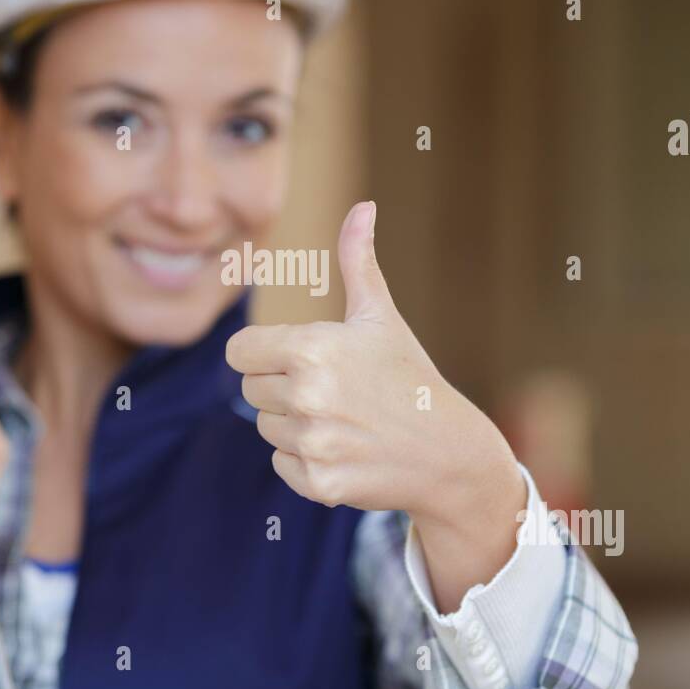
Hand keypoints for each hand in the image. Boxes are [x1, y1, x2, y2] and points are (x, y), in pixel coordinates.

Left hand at [225, 202, 525, 611]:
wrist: (449, 452)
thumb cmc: (409, 376)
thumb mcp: (380, 317)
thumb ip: (358, 261)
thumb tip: (363, 206)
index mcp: (313, 348)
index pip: (240, 351)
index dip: (265, 353)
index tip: (298, 357)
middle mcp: (307, 396)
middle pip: (251, 389)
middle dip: (283, 387)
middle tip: (333, 390)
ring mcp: (313, 443)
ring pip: (266, 428)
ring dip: (294, 424)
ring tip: (343, 418)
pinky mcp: (318, 482)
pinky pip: (282, 464)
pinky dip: (306, 460)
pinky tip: (346, 448)